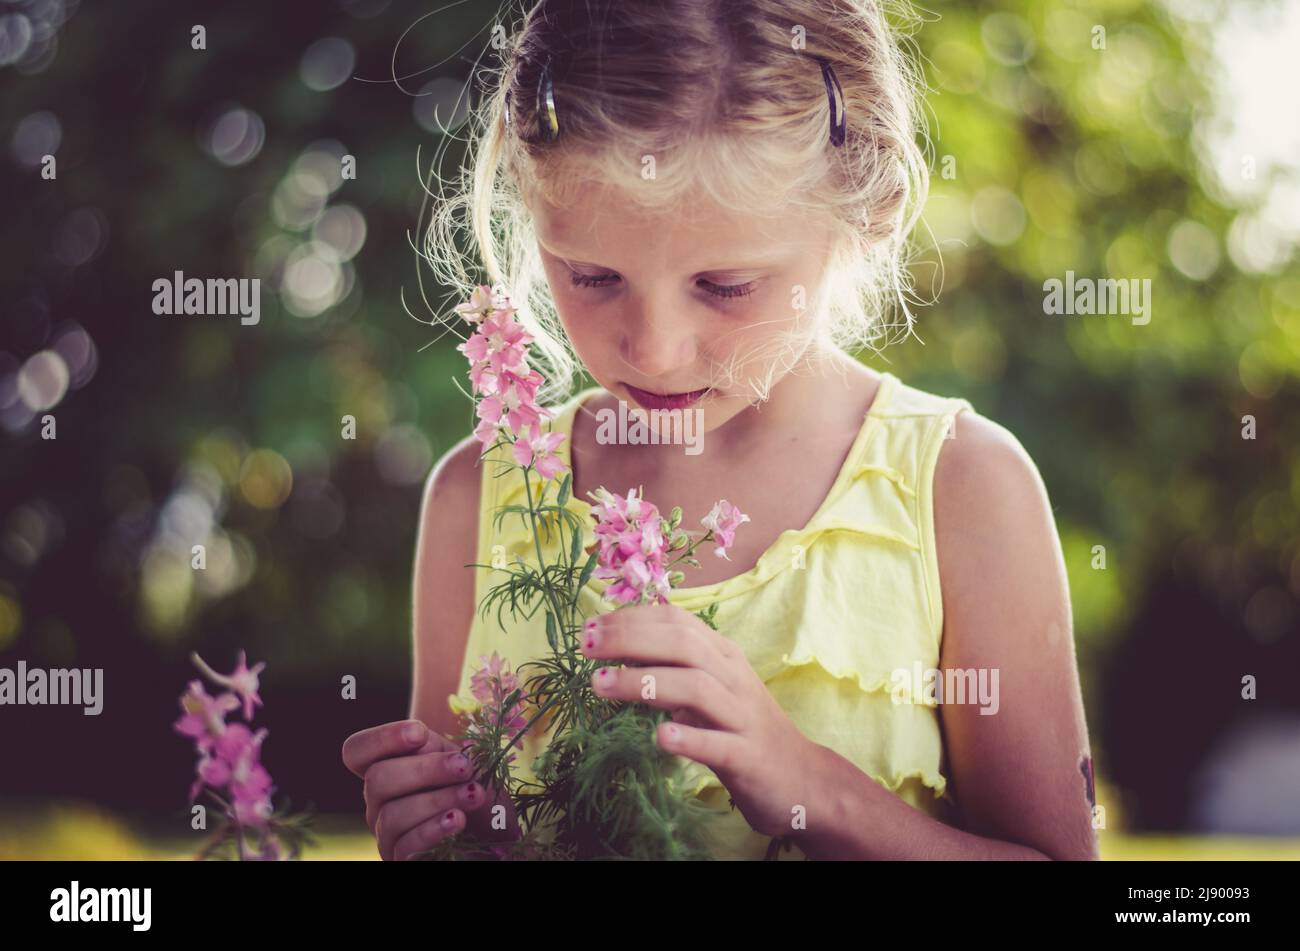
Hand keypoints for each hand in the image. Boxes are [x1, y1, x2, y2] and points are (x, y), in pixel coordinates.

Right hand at [341, 719, 515, 859]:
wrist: (497, 831)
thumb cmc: (475, 790)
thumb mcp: (457, 760)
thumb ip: (434, 748)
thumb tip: (419, 738)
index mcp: (388, 769)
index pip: (357, 751)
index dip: (381, 738)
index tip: (419, 733)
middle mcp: (379, 803)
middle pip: (376, 780)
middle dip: (425, 769)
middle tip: (464, 767)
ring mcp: (387, 835)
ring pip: (391, 815)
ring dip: (437, 800)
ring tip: (472, 795)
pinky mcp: (402, 860)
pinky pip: (405, 847)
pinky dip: (433, 830)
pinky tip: (458, 820)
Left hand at [579, 602, 825, 838]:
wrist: (801, 779)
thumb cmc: (740, 729)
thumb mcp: (708, 691)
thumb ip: (671, 669)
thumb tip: (619, 651)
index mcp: (722, 656)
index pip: (676, 623)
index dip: (631, 620)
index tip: (590, 628)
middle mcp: (734, 678)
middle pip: (683, 645)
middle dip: (630, 639)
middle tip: (585, 647)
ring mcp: (742, 717)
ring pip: (697, 687)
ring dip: (645, 682)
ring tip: (601, 686)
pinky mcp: (748, 757)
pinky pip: (718, 745)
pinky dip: (689, 738)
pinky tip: (660, 738)